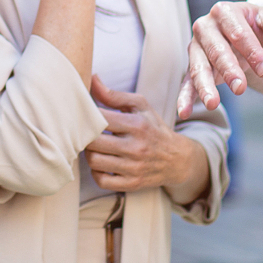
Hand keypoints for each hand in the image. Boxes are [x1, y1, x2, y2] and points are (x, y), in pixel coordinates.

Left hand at [84, 76, 205, 192]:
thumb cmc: (154, 128)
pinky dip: (96, 172)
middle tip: (86, 132)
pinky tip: (101, 163)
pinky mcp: (131, 183)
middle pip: (92, 142)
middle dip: (85, 135)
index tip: (84, 115)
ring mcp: (133, 167)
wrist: (177, 159)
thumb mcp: (140, 106)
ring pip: (94, 161)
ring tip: (94, 147)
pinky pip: (101, 181)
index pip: (100, 119)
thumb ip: (114, 95)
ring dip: (89, 153)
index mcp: (137, 125)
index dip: (86, 116)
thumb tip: (92, 79)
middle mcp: (136, 147)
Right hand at [177, 1, 262, 117]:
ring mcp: (196, 48)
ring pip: (199, 68)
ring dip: (205, 86)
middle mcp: (205, 27)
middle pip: (216, 50)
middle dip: (229, 70)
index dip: (252, 51)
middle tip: (240, 89)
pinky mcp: (192, 67)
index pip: (238, 32)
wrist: (244, 37)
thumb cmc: (257, 29)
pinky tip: (184, 112)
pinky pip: (187, 83)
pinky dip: (185, 98)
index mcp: (224, 11)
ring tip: (213, 104)